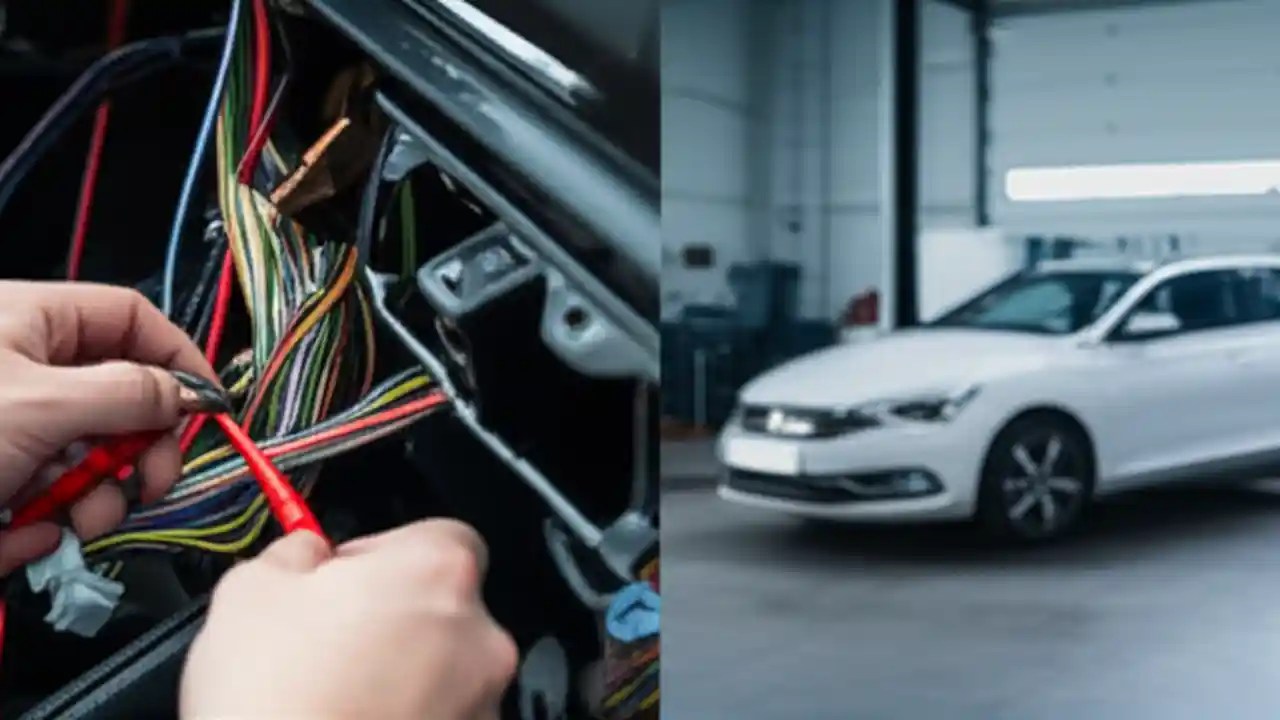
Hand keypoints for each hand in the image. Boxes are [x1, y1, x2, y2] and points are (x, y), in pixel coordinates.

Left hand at [0, 282, 214, 573]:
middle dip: (141, 445)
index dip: (179, 358)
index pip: (132, 318)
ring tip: (82, 523)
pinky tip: (23, 537)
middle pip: (119, 392)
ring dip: (98, 494)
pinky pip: (44, 493)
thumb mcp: (44, 405)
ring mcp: (7, 424)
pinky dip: (46, 521)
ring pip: (87, 452)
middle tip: (152, 485)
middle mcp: (24, 366)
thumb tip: (189, 393)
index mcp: (33, 320)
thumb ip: (130, 394)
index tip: (210, 411)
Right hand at [181, 520, 518, 719]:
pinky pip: (444, 715)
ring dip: (403, 671)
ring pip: (445, 666)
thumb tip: (307, 551)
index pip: (435, 536)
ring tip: (335, 694)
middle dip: (393, 616)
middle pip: (443, 605)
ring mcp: (483, 700)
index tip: (342, 579)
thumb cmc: (274, 701)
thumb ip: (296, 551)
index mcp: (438, 570)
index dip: (383, 555)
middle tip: (331, 641)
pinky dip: (409, 716)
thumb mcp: (251, 590)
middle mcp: (480, 633)